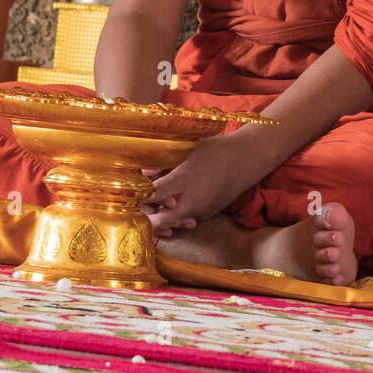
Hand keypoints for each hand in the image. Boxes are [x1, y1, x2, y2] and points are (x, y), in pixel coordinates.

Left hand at [140, 131, 265, 236]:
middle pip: (160, 220)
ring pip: (171, 224)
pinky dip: (174, 216)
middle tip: (134, 207)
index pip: (154, 193)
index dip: (138, 195)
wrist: (244, 162)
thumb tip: (141, 172)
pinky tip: (168, 206)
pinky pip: (184, 220)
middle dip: (145, 216)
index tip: (127, 191)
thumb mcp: (187, 149)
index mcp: (186, 178)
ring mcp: (199, 211)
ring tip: (148, 207)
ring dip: (158, 218)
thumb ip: (163, 162)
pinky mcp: (205, 216)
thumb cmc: (213, 150)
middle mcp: (192, 200)